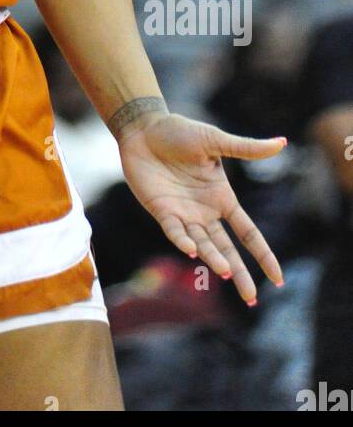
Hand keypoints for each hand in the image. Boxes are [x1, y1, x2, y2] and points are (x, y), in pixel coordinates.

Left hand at [116, 112, 285, 304]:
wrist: (143, 129)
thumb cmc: (179, 132)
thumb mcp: (216, 140)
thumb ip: (247, 148)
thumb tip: (282, 143)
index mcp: (222, 198)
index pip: (248, 232)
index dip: (263, 254)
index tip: (278, 278)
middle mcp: (205, 211)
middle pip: (227, 248)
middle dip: (238, 272)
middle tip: (251, 298)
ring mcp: (183, 214)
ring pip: (203, 244)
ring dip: (214, 257)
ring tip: (225, 271)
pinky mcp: (161, 210)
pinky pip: (174, 231)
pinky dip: (183, 240)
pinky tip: (192, 250)